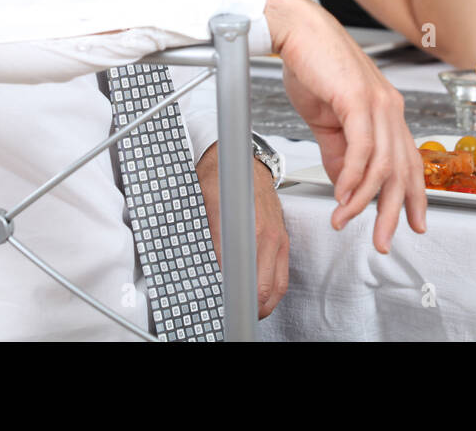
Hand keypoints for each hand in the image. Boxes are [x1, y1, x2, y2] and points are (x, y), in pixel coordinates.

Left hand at [197, 143, 288, 317]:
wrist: (248, 161)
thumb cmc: (223, 178)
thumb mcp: (201, 200)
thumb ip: (201, 231)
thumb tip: (192, 261)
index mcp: (244, 226)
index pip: (237, 273)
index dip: (228, 293)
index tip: (218, 302)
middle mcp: (266, 235)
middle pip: (262, 287)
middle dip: (247, 307)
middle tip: (231, 314)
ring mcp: (278, 238)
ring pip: (277, 285)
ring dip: (264, 303)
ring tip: (246, 311)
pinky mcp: (283, 239)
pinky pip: (283, 273)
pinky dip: (273, 289)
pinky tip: (259, 295)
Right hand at [265, 0, 425, 252]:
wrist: (295, 30)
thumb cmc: (311, 64)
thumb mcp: (327, 117)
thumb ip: (338, 151)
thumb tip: (344, 183)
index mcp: (387, 111)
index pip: (408, 161)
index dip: (413, 195)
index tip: (413, 223)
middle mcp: (390, 107)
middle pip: (402, 169)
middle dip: (393, 211)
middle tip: (383, 240)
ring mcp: (377, 102)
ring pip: (383, 164)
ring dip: (364, 199)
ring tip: (345, 218)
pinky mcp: (358, 99)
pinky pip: (362, 148)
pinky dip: (352, 176)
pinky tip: (342, 193)